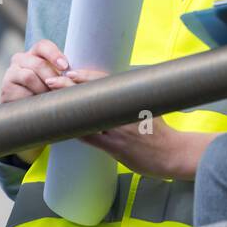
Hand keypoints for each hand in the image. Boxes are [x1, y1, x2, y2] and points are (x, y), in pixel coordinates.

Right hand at [0, 38, 70, 163]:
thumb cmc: (50, 95)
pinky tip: (39, 106)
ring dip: (43, 89)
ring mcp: (10, 74)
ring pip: (29, 76)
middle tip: (62, 89)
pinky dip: (32, 100)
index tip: (66, 67)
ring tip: (52, 99)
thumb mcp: (59, 82)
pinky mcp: (5, 91)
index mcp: (34, 54)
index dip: (54, 55)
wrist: (28, 116)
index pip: (43, 46)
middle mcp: (20, 60)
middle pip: (37, 63)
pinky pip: (19, 92)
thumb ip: (68, 75)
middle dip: (53, 77)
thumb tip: (90, 77)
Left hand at [45, 68, 209, 179]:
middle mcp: (124, 113)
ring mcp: (119, 131)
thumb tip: (114, 89)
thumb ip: (130, 98)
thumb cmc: (160, 132)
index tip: (70, 72)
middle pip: (92, 97)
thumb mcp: (149, 107)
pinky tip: (64, 128)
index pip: (104, 83)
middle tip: (53, 82)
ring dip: (69, 110)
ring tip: (52, 103)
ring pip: (88, 117)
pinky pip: (91, 139)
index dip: (85, 77)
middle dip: (70, 88)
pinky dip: (77, 132)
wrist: (174, 154)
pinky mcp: (116, 148)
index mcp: (132, 99)